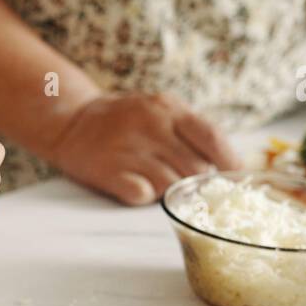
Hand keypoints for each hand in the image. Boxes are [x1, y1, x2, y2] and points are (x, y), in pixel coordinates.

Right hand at [46, 92, 239, 204]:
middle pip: (195, 168)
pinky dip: (145, 196)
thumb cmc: (124, 120)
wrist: (70, 121)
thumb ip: (190, 130)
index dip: (229, 161)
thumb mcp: (159, 109)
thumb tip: (229, 163)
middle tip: (188, 183)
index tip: (235, 178)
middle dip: (197, 182)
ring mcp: (128, 150)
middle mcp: (150, 127)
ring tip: (158, 181)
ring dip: (171, 191)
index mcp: (167, 109)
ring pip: (172, 186)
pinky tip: (138, 186)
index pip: (211, 137)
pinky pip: (142, 195)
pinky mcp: (109, 172)